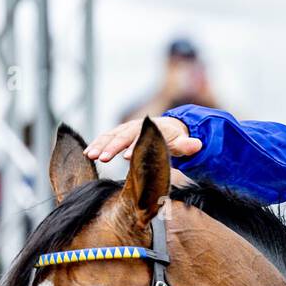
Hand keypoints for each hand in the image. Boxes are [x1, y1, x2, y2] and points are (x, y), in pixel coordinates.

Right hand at [84, 116, 201, 162]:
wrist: (167, 128)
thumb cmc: (174, 138)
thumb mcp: (182, 142)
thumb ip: (188, 145)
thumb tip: (198, 145)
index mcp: (151, 129)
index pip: (142, 138)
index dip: (135, 147)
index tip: (128, 157)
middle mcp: (136, 127)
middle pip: (123, 136)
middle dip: (113, 147)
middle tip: (104, 158)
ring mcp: (125, 130)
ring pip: (110, 136)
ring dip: (100, 145)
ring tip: (91, 156)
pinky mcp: (117, 134)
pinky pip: (105, 138)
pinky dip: (96, 144)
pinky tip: (87, 154)